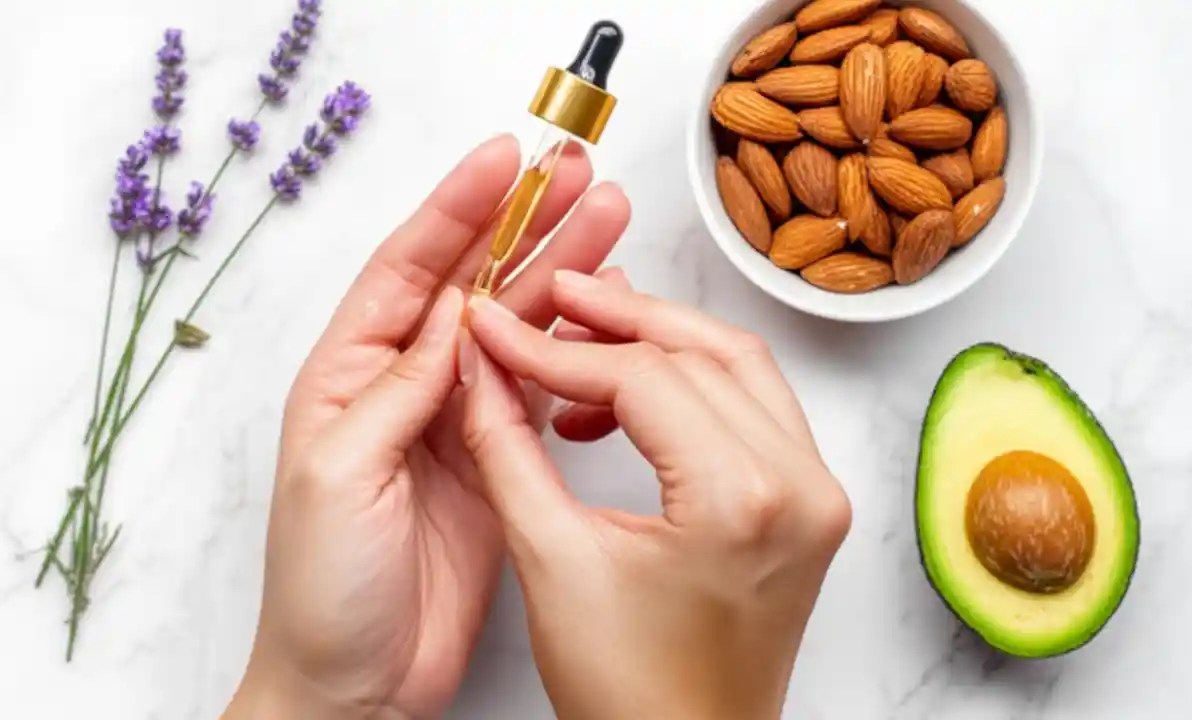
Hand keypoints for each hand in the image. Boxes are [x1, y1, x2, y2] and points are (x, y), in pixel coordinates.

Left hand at [223, 135, 629, 718]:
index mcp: (349, 376)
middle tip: (581, 175)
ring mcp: (455, 418)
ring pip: (515, 326)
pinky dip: (572, 344)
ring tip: (610, 221)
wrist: (356, 682)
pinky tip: (602, 312)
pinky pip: (539, 384)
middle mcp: (402, 385)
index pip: (409, 269)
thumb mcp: (341, 475)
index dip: (458, 210)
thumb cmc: (323, 589)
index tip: (504, 160)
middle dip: (526, 224)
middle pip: (472, 283)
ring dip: (561, 273)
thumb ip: (401, 391)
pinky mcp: (497, 457)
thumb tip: (455, 316)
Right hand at [460, 272, 851, 719]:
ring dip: (661, 341)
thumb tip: (479, 363)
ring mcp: (817, 493)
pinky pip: (755, 406)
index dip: (557, 346)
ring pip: (739, 365)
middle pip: (702, 351)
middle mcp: (801, 486)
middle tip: (547, 302)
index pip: (642, 378)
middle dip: (616, 320)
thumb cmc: (627, 692)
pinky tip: (624, 400)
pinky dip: (693, 383)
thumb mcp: (551, 560)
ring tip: (580, 340)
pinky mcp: (811, 503)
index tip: (498, 327)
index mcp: (742, 501)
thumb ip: (507, 447)